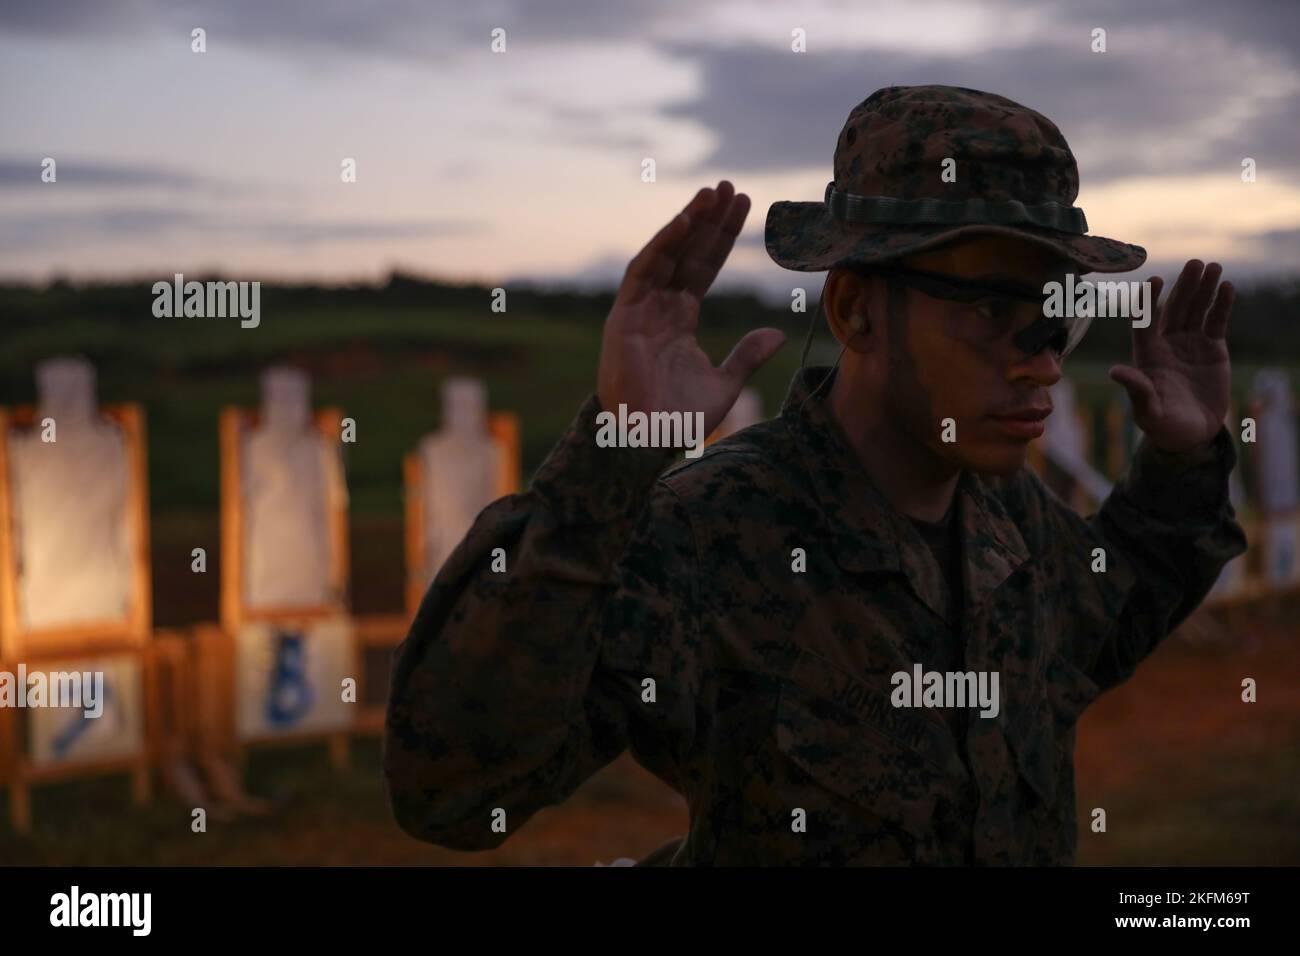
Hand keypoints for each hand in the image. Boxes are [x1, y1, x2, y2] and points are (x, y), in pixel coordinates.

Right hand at [597, 180, 785, 436]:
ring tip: (712, 194)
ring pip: (666, 254)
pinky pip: (643, 271)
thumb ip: (747, 355)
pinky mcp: (624, 316)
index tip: (744, 208)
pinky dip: (662, 245)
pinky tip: (684, 221)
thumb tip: (778, 333)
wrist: (648, 441)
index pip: (704, 268)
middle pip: (688, 254)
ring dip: (688, 222)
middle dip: (709, 221)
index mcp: (679, 319)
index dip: (722, 238)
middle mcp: (659, 307)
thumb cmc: (679, 418)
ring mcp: (640, 309)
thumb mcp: (726, 382)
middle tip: (730, 188)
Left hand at [1108, 259, 1233, 454]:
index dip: (1148, 301)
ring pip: (1196, 309)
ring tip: (1212, 266)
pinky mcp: (1212, 348)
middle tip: (1195, 263)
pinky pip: (1216, 321)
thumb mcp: (1148, 411)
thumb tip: (1114, 372)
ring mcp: (1190, 343)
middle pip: (1174, 308)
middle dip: (1184, 286)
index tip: (1154, 280)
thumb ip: (1137, 389)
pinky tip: (1226, 286)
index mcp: (1146, 355)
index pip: (1145, 321)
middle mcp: (1167, 343)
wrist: (1191, 433)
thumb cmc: (1163, 425)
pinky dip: (1221, 304)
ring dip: (1203, 288)